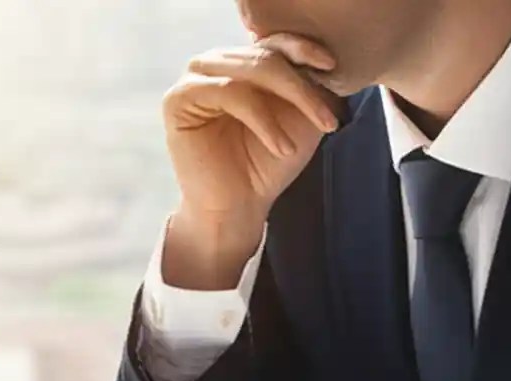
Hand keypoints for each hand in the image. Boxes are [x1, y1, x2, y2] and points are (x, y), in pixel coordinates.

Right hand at [161, 35, 341, 289]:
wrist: (237, 208)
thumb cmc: (268, 164)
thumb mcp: (300, 117)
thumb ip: (308, 83)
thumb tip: (326, 55)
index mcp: (240, 62)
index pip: (275, 41)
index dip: (304, 49)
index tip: (332, 67)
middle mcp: (214, 63)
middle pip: (267, 55)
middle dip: (304, 86)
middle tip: (329, 118)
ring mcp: (193, 78)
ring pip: (252, 69)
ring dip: (292, 98)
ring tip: (315, 131)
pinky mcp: (178, 99)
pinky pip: (230, 92)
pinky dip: (263, 118)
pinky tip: (280, 146)